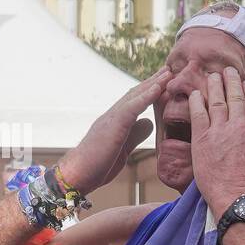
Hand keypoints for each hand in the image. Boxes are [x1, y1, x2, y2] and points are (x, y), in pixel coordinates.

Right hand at [57, 67, 170, 195]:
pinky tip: (158, 88)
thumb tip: (148, 122)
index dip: (149, 91)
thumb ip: (135, 134)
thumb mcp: (122, 148)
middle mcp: (112, 115)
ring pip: (134, 96)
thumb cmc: (95, 166)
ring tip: (168, 73)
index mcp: (114, 121)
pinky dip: (146, 96)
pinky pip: (131, 107)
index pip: (134, 101)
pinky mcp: (112, 125)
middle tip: (169, 70)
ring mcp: (111, 118)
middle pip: (135, 94)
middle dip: (153, 81)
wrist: (75, 175)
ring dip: (153, 83)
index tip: (164, 83)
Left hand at [189, 67, 244, 215]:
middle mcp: (240, 125)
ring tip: (212, 76)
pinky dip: (196, 102)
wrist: (239, 198)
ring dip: (215, 86)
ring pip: (217, 101)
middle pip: (235, 97)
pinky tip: (194, 93)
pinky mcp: (202, 139)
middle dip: (231, 81)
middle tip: (227, 71)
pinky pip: (197, 114)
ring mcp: (220, 130)